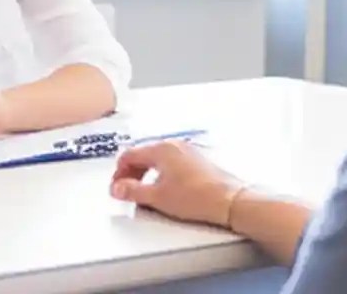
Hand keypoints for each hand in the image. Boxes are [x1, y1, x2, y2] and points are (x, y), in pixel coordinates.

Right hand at [109, 141, 245, 228]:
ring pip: (158, 159)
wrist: (229, 201)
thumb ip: (133, 191)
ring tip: (145, 192)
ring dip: (146, 174)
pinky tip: (165, 189)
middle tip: (126, 190)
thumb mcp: (157, 198)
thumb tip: (117, 188)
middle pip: (143, 155)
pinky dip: (162, 173)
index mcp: (161, 149)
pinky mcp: (197, 161)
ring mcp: (187, 152)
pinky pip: (171, 163)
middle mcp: (174, 145)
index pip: (129, 155)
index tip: (117, 188)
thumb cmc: (197, 197)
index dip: (119, 173)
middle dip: (131, 173)